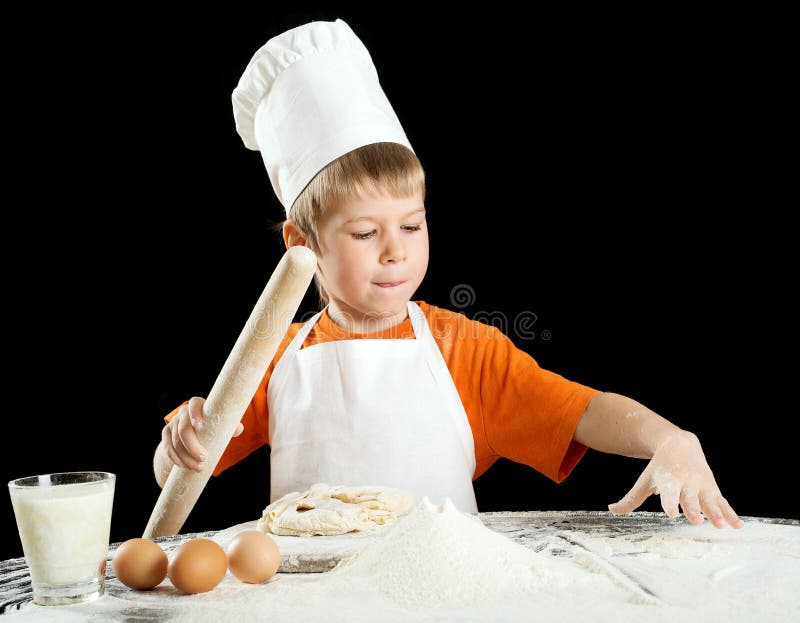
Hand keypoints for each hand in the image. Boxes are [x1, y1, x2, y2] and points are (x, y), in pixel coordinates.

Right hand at [160, 396, 243, 471]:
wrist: (194, 432)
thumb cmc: (212, 426)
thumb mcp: (221, 424)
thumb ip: (231, 426)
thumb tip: (238, 429)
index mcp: (197, 405)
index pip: (194, 404)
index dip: (195, 413)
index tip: (199, 424)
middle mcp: (183, 412)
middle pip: (183, 429)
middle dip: (192, 446)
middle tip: (203, 458)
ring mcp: (173, 423)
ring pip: (175, 442)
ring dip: (185, 457)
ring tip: (198, 467)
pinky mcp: (166, 435)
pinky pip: (168, 449)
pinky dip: (177, 459)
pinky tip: (186, 467)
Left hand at [608, 431, 742, 527]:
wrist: (679, 444)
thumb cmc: (660, 468)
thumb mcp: (645, 480)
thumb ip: (631, 498)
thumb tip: (611, 510)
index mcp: (668, 480)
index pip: (668, 493)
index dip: (669, 502)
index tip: (670, 512)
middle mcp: (686, 483)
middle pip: (690, 497)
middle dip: (693, 508)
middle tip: (696, 520)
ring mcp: (701, 485)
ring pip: (709, 500)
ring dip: (715, 512)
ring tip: (720, 526)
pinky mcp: (712, 488)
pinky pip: (723, 503)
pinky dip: (730, 514)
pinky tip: (737, 526)